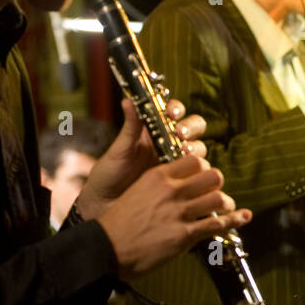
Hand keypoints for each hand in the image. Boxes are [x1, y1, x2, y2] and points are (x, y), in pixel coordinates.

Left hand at [75, 98, 207, 219]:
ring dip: (195, 148)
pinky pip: (196, 173)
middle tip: (180, 133)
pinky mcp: (181, 181)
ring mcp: (176, 163)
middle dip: (190, 127)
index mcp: (153, 131)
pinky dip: (198, 170)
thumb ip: (129, 127)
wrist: (106, 205)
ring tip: (183, 153)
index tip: (171, 113)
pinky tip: (190, 172)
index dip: (176, 109)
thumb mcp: (119, 149)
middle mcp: (169, 144)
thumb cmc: (109, 174)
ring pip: (197, 149)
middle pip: (193, 128)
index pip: (174, 112)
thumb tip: (128, 100)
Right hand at [95, 153, 250, 279]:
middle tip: (214, 192)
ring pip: (219, 198)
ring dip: (226, 204)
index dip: (203, 168)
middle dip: (217, 184)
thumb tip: (174, 183)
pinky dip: (235, 220)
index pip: (194, 160)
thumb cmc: (117, 223)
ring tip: (227, 208)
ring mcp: (179, 212)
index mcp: (158, 176)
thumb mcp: (136, 192)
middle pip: (212, 175)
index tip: (202, 176)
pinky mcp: (185, 234)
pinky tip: (244, 217)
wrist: (106, 248)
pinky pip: (218, 224)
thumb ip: (158, 185)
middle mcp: (171, 191)